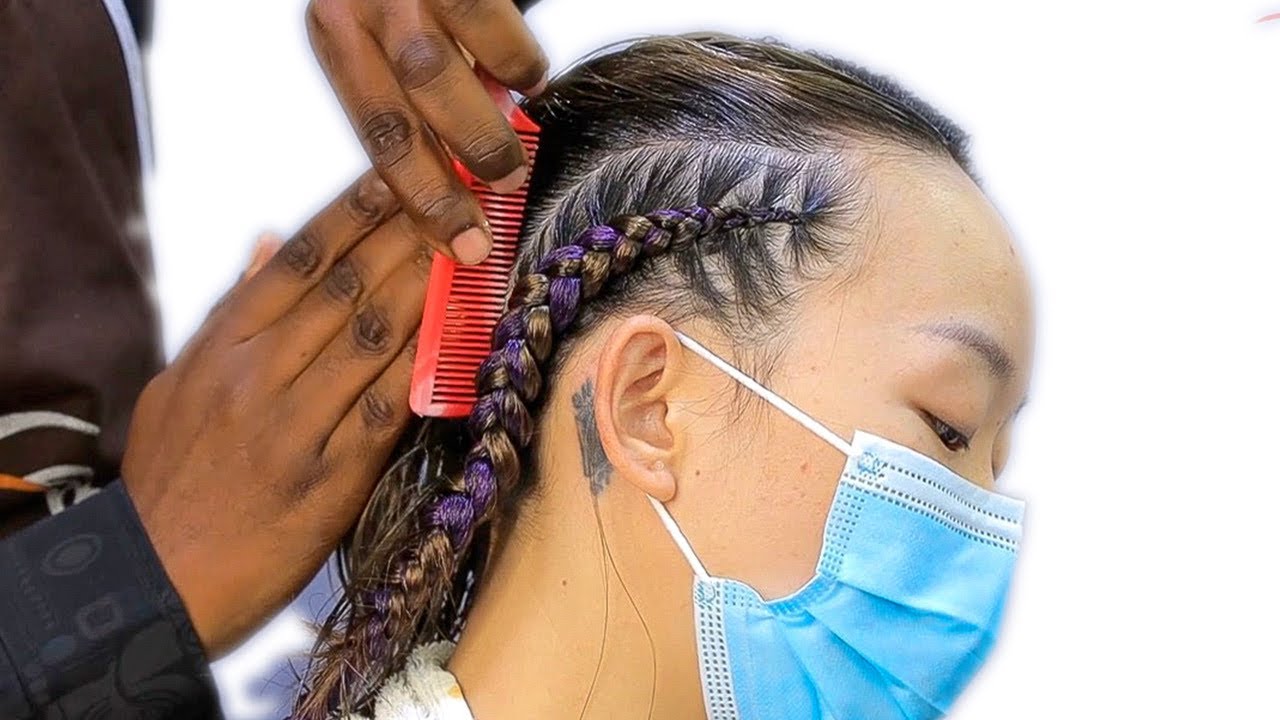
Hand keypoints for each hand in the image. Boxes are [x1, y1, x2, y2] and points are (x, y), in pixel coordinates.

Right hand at [123, 173, 428, 656]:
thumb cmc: (170, 478)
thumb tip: (269, 238)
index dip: (350, 216)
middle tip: (449, 198)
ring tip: (465, 247)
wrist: (158, 578)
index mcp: (222, 350)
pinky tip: (459, 334)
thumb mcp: (178, 385)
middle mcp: (258, 378)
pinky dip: (425, 368)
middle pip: (344, 290)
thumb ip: (230, 311)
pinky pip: (386, 409)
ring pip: (372, 339)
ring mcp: (295, 428)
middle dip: (402, 237)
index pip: (297, 264)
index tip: (393, 177)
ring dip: (425, 287)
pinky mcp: (329, 479)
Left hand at [306, 0, 547, 264]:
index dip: (421, 202)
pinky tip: (529, 75)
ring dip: (482, 135)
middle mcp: (352, 12)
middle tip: (488, 225)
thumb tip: (457, 173)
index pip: (376, 138)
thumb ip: (413, 90)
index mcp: (336, 36)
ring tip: (512, 161)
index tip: (459, 249)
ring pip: (435, 83)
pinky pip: (490, 29)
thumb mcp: (388, 28)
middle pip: (396, 126)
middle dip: (446, 192)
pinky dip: (518, 62)